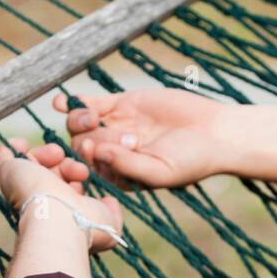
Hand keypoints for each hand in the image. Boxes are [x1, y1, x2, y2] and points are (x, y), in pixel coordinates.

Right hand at [0, 138, 122, 253]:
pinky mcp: (8, 174)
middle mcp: (38, 202)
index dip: (76, 177)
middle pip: (50, 175)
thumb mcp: (110, 222)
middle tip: (80, 170)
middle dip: (67, 166)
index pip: (64, 189)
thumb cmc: (85, 225)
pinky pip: (5, 157)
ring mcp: (22, 189)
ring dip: (49, 154)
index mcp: (59, 213)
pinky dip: (15, 146)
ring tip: (59, 155)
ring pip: (33, 164)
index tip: (85, 175)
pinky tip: (25, 142)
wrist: (59, 222)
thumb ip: (112, 211)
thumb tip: (110, 201)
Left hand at [53, 89, 221, 190]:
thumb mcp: (159, 172)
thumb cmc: (191, 160)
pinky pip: (90, 103)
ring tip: (95, 118)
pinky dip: (75, 102)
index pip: (90, 170)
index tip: (95, 151)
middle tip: (119, 136)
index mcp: (120, 175)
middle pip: (83, 145)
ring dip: (81, 120)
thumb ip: (126, 165)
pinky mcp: (121, 104)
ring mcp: (115, 127)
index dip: (86, 161)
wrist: (215, 133)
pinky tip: (61, 102)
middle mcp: (114, 152)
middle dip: (90, 139)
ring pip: (83, 124)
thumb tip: (95, 152)